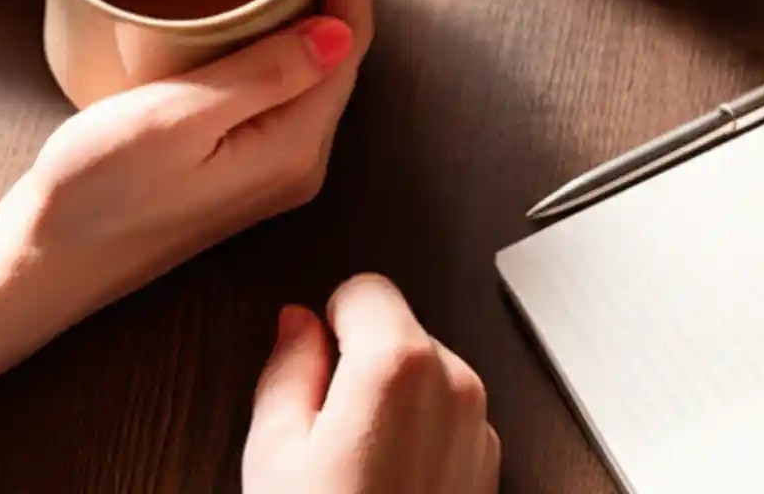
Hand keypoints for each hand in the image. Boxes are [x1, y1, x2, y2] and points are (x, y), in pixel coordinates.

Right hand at [1, 0, 371, 298]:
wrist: (53, 259)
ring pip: (320, 57)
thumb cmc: (96, 193)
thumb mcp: (174, 123)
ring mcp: (278, 159)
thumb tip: (339, 32)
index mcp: (293, 146)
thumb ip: (260, 76)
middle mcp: (301, 157)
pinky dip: (293, 22)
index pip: (350, 36)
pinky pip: (291, 74)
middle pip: (345, 43)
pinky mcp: (250, 155)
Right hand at [242, 274, 500, 492]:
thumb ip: (287, 367)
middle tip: (325, 429)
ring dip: (391, 397)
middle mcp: (453, 384)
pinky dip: (418, 430)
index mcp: (399, 364)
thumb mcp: (275, 450)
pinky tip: (385, 481)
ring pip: (425, 372)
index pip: (365, 288)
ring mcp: (478, 425)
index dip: (330, 320)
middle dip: (361, 360)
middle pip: (399, 329)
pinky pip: (447, 415)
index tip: (313, 361)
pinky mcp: (488, 459)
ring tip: (354, 464)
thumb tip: (295, 325)